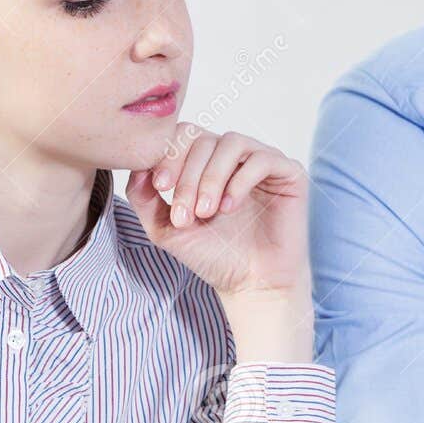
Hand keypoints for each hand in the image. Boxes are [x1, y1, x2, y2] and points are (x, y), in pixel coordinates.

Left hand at [126, 126, 311, 361]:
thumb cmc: (214, 256)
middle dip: (188, 175)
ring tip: (206, 212)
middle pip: (203, 139)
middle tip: (185, 213)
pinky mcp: (288, 172)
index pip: (183, 137)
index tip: (160, 188)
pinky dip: (240, 181)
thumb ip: (144, 199)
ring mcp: (261, 161)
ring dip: (211, 176)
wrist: (251, 284)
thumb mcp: (165, 229)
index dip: (168, 157)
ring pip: (231, 142)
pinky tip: (229, 207)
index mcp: (205, 163)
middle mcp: (233, 157)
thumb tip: (135, 167)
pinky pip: (261, 159)